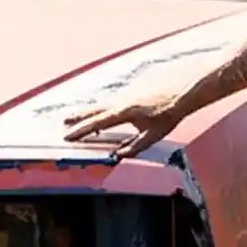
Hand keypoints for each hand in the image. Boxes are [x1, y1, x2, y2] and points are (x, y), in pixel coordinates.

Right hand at [62, 92, 185, 158]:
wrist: (182, 91)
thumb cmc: (169, 113)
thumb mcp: (153, 135)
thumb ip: (134, 146)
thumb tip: (118, 156)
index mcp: (124, 111)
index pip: (97, 122)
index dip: (81, 130)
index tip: (67, 136)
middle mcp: (121, 100)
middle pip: (94, 109)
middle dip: (78, 116)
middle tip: (63, 122)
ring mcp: (125, 94)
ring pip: (101, 104)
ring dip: (87, 111)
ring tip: (74, 116)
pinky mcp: (130, 92)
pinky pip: (109, 101)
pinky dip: (100, 107)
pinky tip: (99, 111)